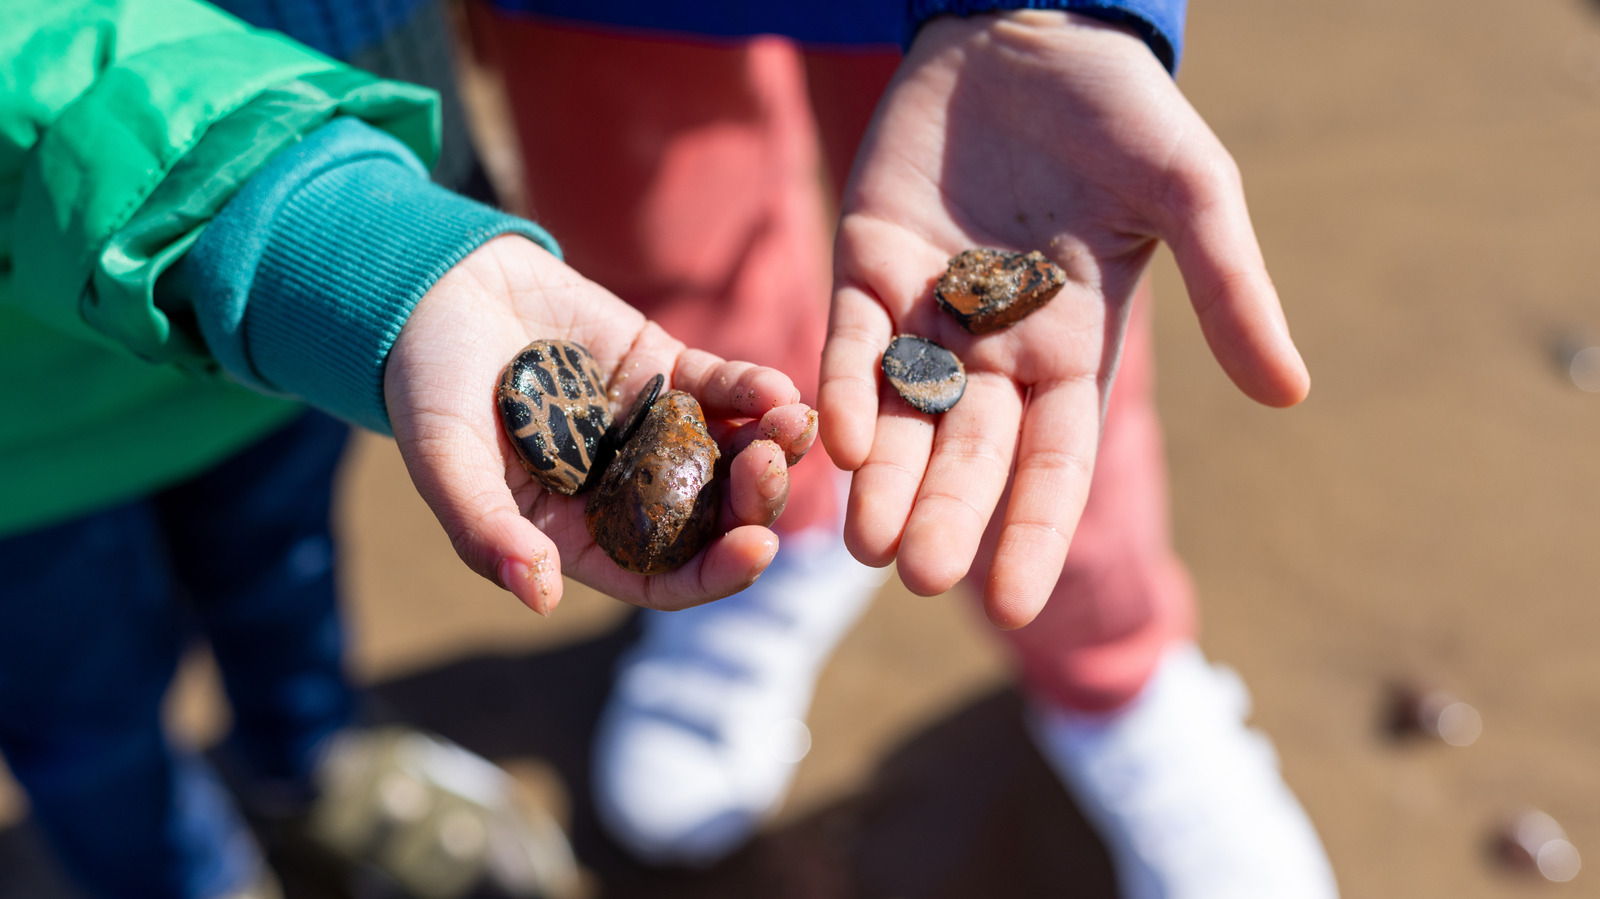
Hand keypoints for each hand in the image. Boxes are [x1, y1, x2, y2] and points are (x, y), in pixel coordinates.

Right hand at [384, 235, 816, 614]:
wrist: (431, 290)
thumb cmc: (426, 386)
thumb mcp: (442, 460)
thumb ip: (486, 530)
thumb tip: (541, 597)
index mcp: (578, 533)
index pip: (661, 576)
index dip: (713, 573)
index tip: (755, 551)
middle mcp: (624, 492)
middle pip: (710, 518)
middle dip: (753, 502)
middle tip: (771, 467)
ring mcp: (650, 432)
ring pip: (728, 454)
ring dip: (770, 447)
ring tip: (795, 425)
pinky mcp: (664, 372)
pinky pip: (721, 389)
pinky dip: (754, 388)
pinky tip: (779, 387)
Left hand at [819, 11, 1307, 628]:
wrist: (1028, 27)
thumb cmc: (1120, 110)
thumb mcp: (1191, 192)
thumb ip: (1228, 288)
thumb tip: (1291, 392)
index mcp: (1072, 350)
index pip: (1054, 462)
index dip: (1035, 528)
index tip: (1015, 604)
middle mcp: (995, 349)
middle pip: (969, 452)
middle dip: (948, 514)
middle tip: (922, 577)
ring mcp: (926, 311)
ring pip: (901, 414)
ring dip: (885, 476)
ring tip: (867, 542)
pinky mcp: (868, 265)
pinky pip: (851, 341)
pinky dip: (842, 385)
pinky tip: (837, 436)